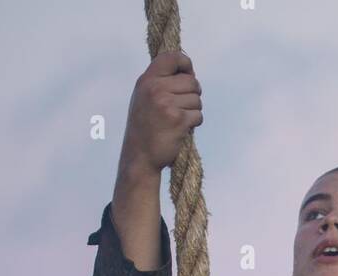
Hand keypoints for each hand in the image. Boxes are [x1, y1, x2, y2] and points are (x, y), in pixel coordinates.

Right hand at [121, 49, 202, 175]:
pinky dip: (194, 122)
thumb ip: (160, 82)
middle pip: (191, 81)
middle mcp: (156, 89)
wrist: (140, 156)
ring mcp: (167, 104)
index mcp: (147, 80)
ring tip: (180, 119)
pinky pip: (198, 115)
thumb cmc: (144, 128)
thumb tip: (187, 72)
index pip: (171, 57)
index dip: (185, 63)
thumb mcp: (144, 97)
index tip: (189, 72)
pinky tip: (183, 128)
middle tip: (185, 105)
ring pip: (197, 99)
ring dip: (194, 110)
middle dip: (194, 93)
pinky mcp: (178, 120)